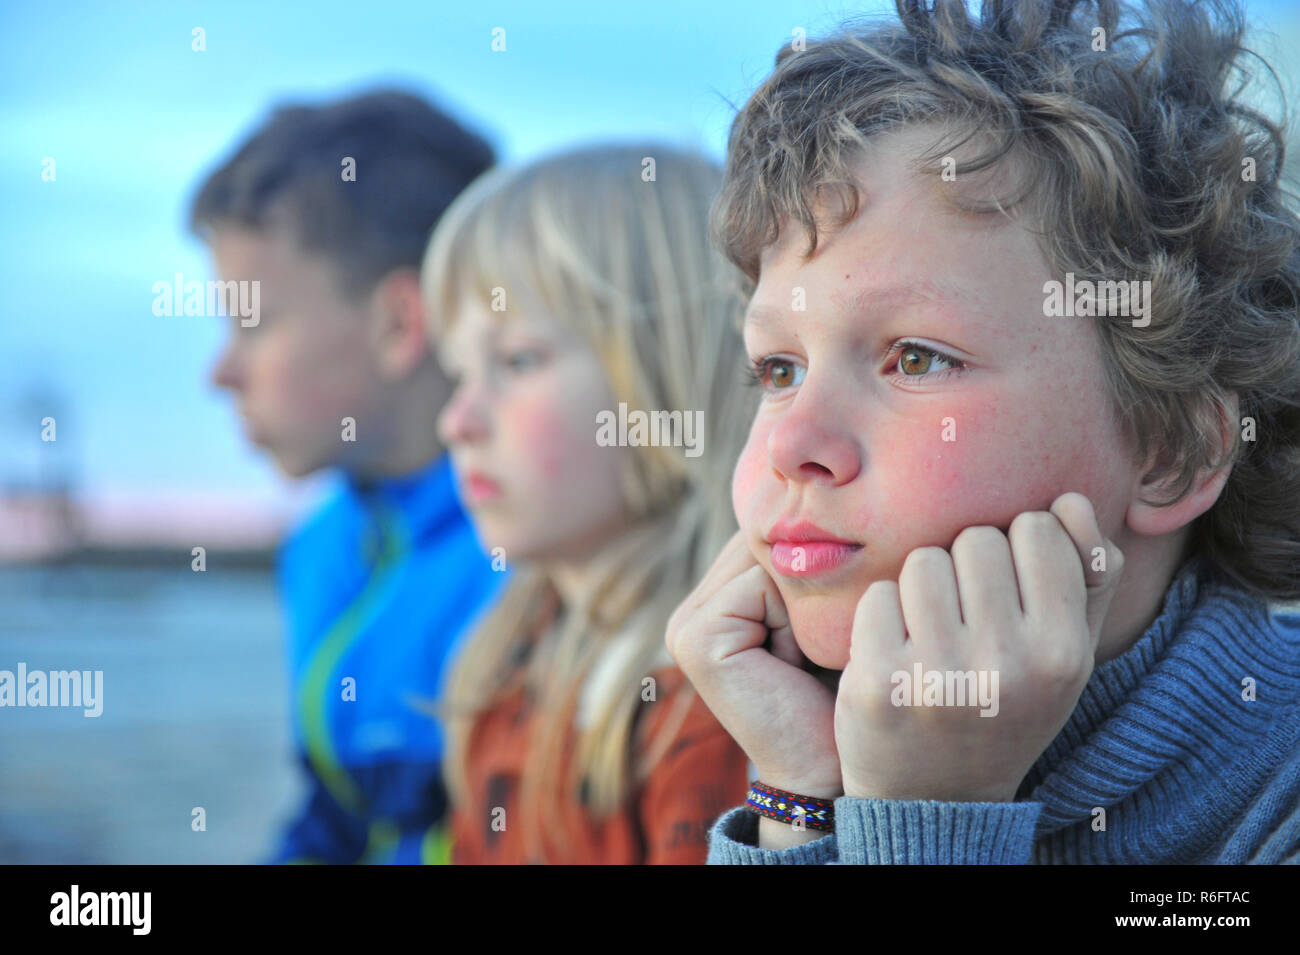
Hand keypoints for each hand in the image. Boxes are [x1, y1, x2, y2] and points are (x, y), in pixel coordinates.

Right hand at [666, 530, 841, 798]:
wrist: (835, 772)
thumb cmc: (847, 694)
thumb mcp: (828, 616)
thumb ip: (814, 563)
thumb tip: (832, 491)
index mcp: (717, 598)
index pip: (771, 535)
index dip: (819, 563)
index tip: (835, 621)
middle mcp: (691, 608)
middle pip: (767, 541)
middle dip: (812, 580)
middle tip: (826, 641)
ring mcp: (685, 624)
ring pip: (769, 557)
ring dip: (807, 600)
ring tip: (810, 656)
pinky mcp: (695, 640)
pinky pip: (763, 583)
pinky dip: (795, 620)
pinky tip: (795, 665)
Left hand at [835, 492, 1123, 802]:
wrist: (937, 796)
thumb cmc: (1006, 706)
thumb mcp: (1065, 653)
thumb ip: (1088, 576)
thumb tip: (1071, 500)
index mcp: (1063, 651)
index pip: (1037, 527)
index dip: (1016, 548)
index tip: (1008, 592)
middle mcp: (1007, 665)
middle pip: (976, 538)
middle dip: (966, 566)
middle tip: (964, 621)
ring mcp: (939, 675)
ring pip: (923, 560)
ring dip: (921, 587)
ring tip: (931, 635)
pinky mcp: (878, 682)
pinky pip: (878, 594)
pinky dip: (882, 615)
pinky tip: (896, 654)